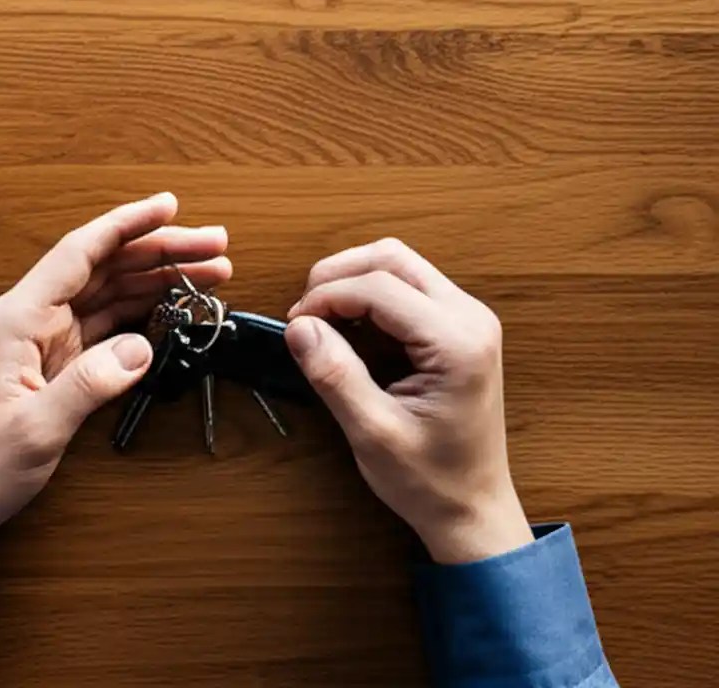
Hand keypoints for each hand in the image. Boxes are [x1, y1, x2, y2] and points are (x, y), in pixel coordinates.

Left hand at [0, 193, 230, 556]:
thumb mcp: (35, 429)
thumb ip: (90, 385)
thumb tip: (141, 349)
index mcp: (17, 319)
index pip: (80, 253)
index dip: (128, 224)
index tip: (170, 206)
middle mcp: (30, 319)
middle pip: (104, 267)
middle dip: (160, 250)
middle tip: (215, 245)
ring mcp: (44, 340)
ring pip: (109, 293)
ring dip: (158, 279)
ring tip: (210, 273)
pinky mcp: (54, 364)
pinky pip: (105, 325)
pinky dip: (142, 313)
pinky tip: (173, 308)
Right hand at [285, 238, 531, 563]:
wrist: (473, 508)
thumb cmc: (431, 480)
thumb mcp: (373, 433)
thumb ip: (335, 375)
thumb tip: (298, 328)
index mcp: (457, 343)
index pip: (380, 287)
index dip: (327, 296)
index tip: (294, 324)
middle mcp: (471, 319)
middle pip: (393, 259)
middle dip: (338, 275)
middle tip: (303, 312)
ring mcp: (469, 320)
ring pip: (400, 266)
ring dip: (353, 280)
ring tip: (320, 317)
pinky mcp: (459, 328)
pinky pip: (409, 288)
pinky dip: (370, 295)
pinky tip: (347, 324)